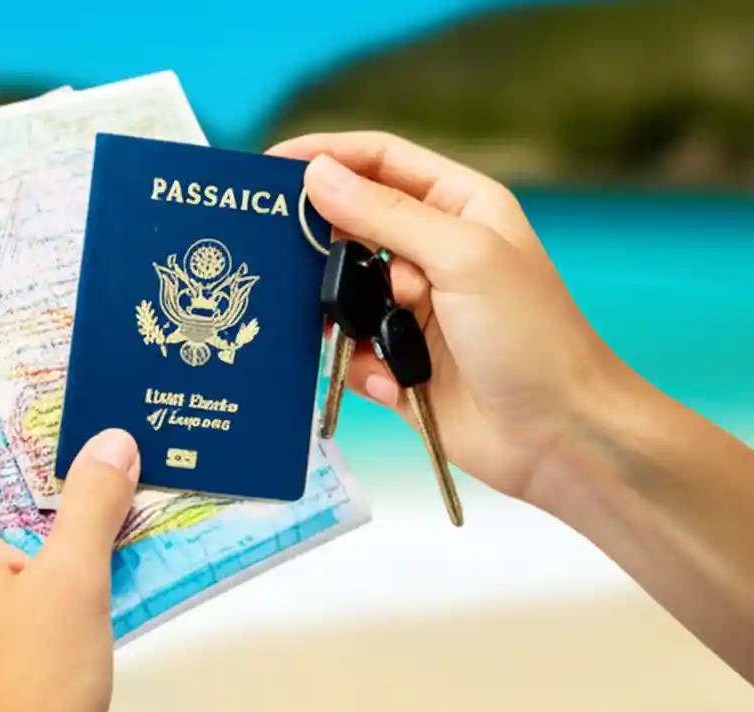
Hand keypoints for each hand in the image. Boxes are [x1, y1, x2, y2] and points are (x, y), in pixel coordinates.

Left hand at [0, 429, 140, 711]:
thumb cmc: (24, 690)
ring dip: (71, 504)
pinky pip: (34, 567)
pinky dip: (73, 548)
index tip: (42, 376)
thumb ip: (92, 507)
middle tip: (105, 412)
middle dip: (51, 452)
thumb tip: (112, 440)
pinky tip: (125, 535)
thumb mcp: (70, 586)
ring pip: (22, 526)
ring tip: (128, 462)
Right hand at [269, 132, 627, 502]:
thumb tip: (318, 174)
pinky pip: (347, 351)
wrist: (558, 437)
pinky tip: (391, 381)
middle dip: (320, 243)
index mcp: (458, 208)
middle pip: (350, 225)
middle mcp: (431, 252)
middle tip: (279, 253)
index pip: (379, 162)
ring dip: (339, 315)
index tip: (271, 168)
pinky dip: (358, 365)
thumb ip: (386, 214)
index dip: (326, 156)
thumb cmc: (533, 337)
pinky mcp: (397, 360)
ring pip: (341, 293)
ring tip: (347, 332)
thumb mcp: (462, 258)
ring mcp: (411, 308)